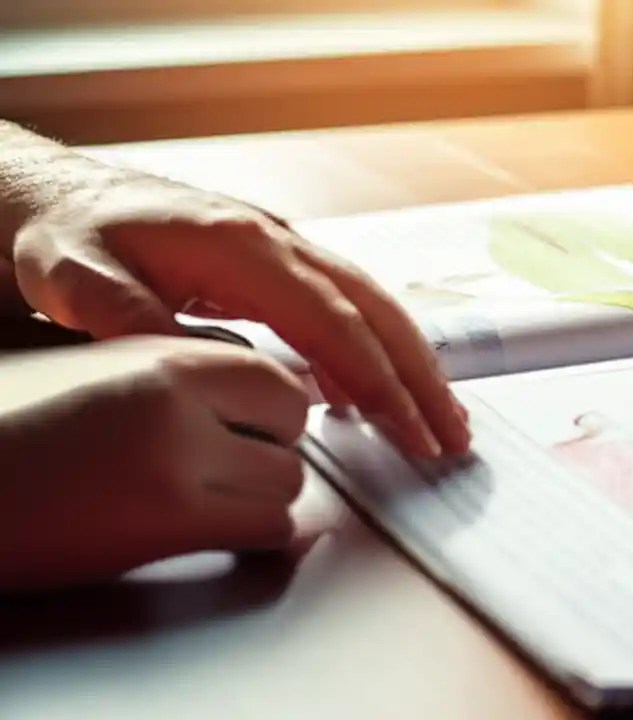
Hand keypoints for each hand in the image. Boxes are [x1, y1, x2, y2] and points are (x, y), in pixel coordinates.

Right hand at [0, 337, 308, 591]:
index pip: (277, 374)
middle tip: (235, 466)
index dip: (273, 407)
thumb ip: (167, 366)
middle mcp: (178, 398)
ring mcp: (177, 460)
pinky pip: (265, 531)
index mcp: (158, 352)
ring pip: (288, 482)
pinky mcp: (167, 522)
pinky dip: (252, 537)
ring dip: (262, 496)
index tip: (261, 424)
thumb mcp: (91, 366)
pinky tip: (213, 533)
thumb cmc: (5, 425)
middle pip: (293, 423)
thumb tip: (236, 387)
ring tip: (214, 500)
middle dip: (272, 449)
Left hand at [9, 171, 468, 457]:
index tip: (411, 434)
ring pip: (372, 307)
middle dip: (423, 378)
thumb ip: (124, 316)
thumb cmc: (68, 233)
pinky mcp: (278, 266)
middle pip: (376, 312)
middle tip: (455, 438)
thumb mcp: (73, 274)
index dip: (381, 383)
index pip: (336, 324)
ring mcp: (285, 250)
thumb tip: (189, 365)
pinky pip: (344, 309)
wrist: (61, 195)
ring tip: (443, 420)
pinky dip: (373, 352)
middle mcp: (279, 243)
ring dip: (413, 365)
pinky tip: (376, 396)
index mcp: (243, 248)